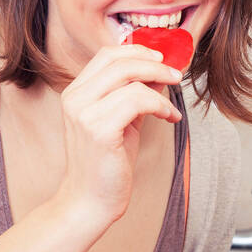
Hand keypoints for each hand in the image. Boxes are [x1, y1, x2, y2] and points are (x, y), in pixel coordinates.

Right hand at [55, 43, 183, 226]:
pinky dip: (161, 106)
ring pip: (132, 80)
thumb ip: (136, 94)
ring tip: (172, 108)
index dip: (137, 51)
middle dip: (155, 64)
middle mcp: (75, 98)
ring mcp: (84, 113)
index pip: (107, 55)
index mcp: (76, 92)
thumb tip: (161, 71)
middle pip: (120, 61)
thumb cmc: (107, 162)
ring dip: (161, 88)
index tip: (161, 59)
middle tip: (176, 75)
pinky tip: (169, 118)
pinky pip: (138, 101)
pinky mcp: (99, 129)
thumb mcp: (123, 119)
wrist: (90, 200)